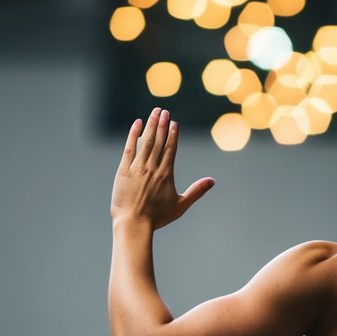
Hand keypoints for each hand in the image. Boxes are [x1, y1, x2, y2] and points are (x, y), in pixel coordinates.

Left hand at [111, 107, 214, 228]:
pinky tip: (137, 124)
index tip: (174, 123)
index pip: (171, 149)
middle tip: (165, 111)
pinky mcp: (124, 170)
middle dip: (162, 124)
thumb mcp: (180, 205)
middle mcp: (153, 168)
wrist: (133, 224)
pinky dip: (133, 135)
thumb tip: (212, 181)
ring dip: (151, 125)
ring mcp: (137, 168)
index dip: (173, 134)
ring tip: (155, 112)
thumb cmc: (157, 217)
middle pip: (159, 141)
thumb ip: (197, 191)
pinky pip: (129, 148)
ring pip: (146, 141)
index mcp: (166, 174)